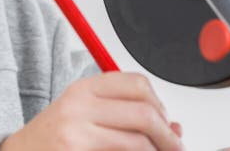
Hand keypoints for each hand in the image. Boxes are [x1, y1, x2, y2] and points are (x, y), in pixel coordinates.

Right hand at [0, 72, 183, 150]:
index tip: (165, 122)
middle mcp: (80, 106)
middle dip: (168, 137)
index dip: (160, 105)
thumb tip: (175, 129)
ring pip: (138, 142)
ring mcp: (77, 134)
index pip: (138, 85)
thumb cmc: (54, 137)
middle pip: (144, 114)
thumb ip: (124, 115)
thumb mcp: (84, 114)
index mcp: (84, 88)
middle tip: (174, 148)